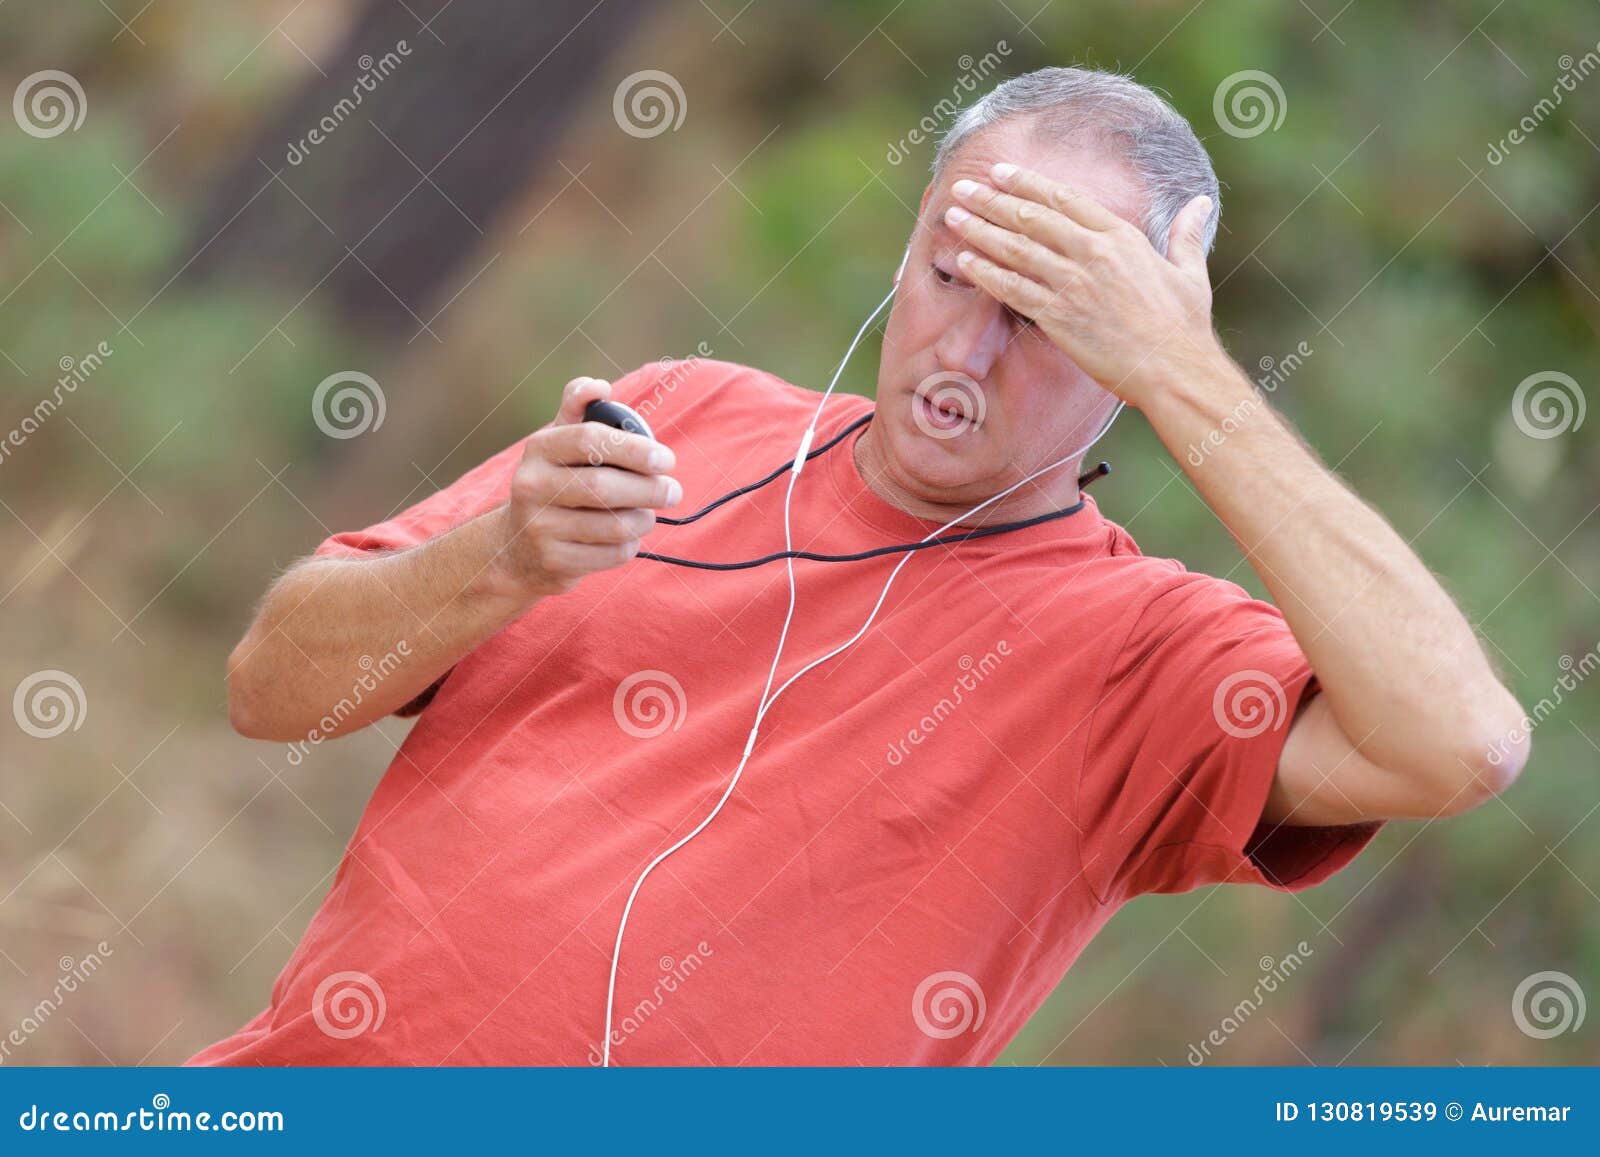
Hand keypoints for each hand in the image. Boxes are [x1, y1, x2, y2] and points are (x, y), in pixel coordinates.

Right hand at [494, 376, 680, 597]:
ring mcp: (540, 528)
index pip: (590, 440)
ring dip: (643, 520)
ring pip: (614, 525)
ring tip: (647, 514)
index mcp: (539, 449)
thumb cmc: (554, 483)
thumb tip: (600, 385)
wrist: (516, 547)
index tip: (666, 459)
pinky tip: (625, 537)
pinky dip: (629, 546)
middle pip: (604, 487)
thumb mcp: (559, 444)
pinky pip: (612, 554)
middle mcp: (532, 487)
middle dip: (650, 489)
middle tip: (673, 491)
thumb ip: (580, 410)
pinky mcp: (554, 562)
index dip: (634, 449)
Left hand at [944, 161, 1222, 407]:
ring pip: (1016, 249)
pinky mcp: (1059, 316)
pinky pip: (1013, 289)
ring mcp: (1073, 284)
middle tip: (963, 187)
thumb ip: (1186, 234)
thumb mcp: (1189, 272)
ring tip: (954, 216)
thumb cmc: (1184, 327)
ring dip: (980, 230)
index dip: (1028, 183)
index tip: (1001, 172)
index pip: (1065, 199)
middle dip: (992, 199)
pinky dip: (987, 273)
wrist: (1174, 369)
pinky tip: (965, 262)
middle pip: (1031, 217)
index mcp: (1121, 237)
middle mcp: (1092, 253)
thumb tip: (1201, 202)